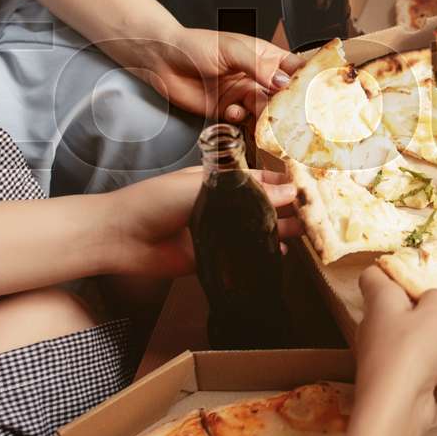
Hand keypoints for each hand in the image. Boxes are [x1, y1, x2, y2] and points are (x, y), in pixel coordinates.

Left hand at [100, 167, 302, 277]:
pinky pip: (243, 256)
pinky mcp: (212, 257)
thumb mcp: (202, 187)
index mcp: (216, 181)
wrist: (121, 237)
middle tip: (315, 212)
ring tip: (306, 233)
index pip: (257, 178)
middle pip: (260, 205)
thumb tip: (288, 191)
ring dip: (280, 230)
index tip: (308, 185)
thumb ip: (246, 191)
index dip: (281, 181)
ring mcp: (217, 231)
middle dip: (287, 207)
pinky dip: (263, 254)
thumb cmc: (155, 201)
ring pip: (255, 230)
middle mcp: (220, 205)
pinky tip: (281, 255)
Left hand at [126, 27, 301, 124]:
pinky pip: (242, 121)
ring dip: (263, 115)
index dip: (307, 79)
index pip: (294, 68)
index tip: (318, 92)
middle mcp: (257, 78)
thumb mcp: (231, 50)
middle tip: (291, 114)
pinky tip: (230, 111)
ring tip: (259, 114)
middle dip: (287, 104)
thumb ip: (258, 66)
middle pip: (283, 95)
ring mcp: (242, 95)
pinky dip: (239, 119)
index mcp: (264, 57)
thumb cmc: (196, 46)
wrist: (162, 60)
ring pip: (264, 110)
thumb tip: (284, 82)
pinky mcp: (226, 111)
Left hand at [355, 268, 436, 429]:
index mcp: (381, 301)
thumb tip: (434, 297)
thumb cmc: (409, 347)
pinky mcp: (418, 375)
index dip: (393, 267)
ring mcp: (402, 352)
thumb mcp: (432, 310)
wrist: (398, 407)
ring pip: (433, 331)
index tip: (419, 262)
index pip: (374, 277)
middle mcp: (386, 325)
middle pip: (410, 304)